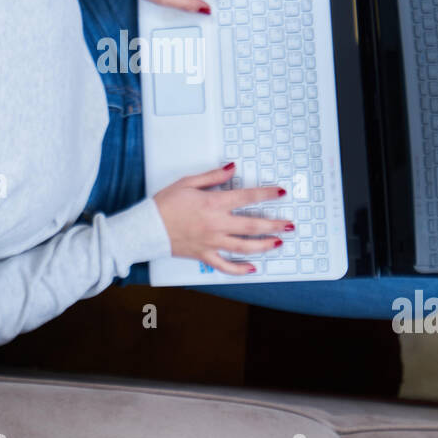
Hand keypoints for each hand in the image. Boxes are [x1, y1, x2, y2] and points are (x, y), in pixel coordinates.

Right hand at [152, 162, 293, 274]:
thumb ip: (213, 176)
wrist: (147, 227)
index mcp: (213, 203)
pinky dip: (241, 269)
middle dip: (275, 225)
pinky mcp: (204, 255)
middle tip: (290, 225)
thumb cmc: (165, 204)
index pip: (247, 197)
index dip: (267, 194)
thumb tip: (232, 168)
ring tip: (279, 243)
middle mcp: (216, 224)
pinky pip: (226, 266)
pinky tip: (253, 268)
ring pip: (245, 247)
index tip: (281, 192)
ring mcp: (212, 242)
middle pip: (253, 226)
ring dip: (265, 246)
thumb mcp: (188, 182)